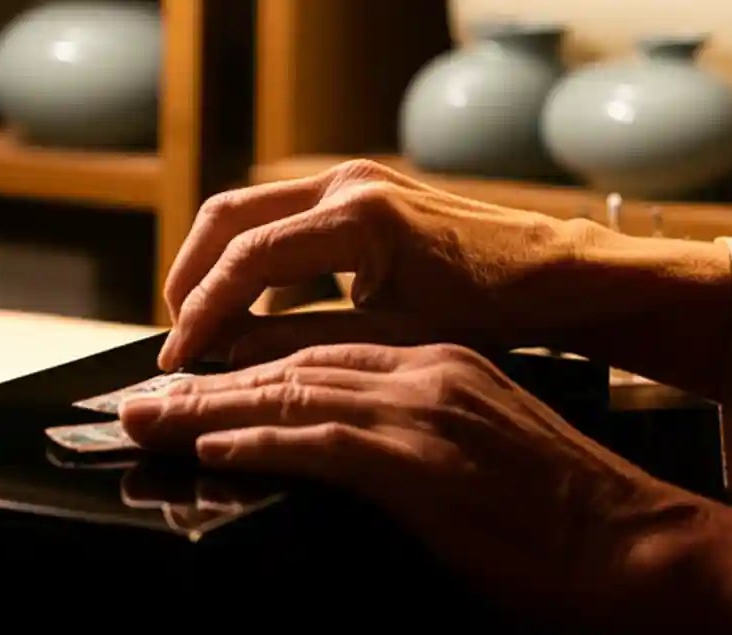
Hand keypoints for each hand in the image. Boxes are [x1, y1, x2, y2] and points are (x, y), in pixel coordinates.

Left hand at [120, 342, 731, 634]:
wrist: (625, 534)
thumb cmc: (551, 498)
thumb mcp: (471, 434)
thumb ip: (403, 423)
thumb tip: (334, 441)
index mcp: (429, 360)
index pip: (315, 352)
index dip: (244, 367)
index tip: (193, 380)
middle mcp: (417, 371)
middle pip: (287, 365)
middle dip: (206, 385)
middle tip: (142, 400)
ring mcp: (417, 412)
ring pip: (289, 395)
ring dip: (208, 412)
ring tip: (149, 421)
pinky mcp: (416, 461)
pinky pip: (319, 444)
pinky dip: (259, 444)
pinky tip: (213, 448)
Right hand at [159, 159, 582, 369]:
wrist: (554, 276)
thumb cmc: (490, 314)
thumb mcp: (390, 341)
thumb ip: (299, 341)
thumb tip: (226, 354)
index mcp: (358, 217)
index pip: (248, 259)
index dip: (203, 311)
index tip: (179, 357)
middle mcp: (347, 183)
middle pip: (228, 217)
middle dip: (191, 278)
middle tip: (177, 336)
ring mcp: (350, 179)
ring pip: (245, 210)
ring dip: (213, 264)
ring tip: (200, 323)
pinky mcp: (356, 190)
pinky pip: (275, 215)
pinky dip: (247, 256)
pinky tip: (245, 303)